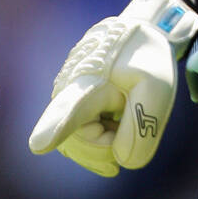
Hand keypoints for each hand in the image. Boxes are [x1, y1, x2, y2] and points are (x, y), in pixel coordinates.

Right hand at [28, 0, 197, 177]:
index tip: (39, 145)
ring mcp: (64, 103)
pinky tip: (113, 133)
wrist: (135, 38)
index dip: (54, 129)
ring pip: (78, 148)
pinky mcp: (66, 112)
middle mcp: (67, 94)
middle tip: (128, 125)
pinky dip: (100, 146)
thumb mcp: (158, 87)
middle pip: (79, 145)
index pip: (69, 109)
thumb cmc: (145, 61)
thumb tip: (121, 160)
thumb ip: (143, 125)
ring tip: (122, 121)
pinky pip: (78, 144)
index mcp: (89, 83)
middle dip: (108, 149)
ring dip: (105, 146)